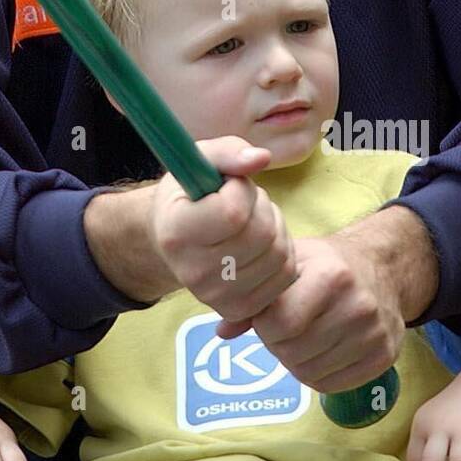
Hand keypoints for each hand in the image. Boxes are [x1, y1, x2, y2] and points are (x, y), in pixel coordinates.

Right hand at [149, 138, 297, 323]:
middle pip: (261, 234)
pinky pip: (285, 275)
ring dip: (274, 226)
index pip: (233, 213)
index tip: (228, 184)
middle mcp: (192, 272)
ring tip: (251, 219)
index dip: (241, 189)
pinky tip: (261, 242)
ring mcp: (216, 296)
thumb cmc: (189, 192)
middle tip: (244, 201)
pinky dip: (282, 251)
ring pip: (278, 253)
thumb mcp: (200, 160)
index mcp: (175, 233)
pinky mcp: (239, 308)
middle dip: (261, 206)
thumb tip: (261, 158)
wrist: (174, 237)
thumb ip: (228, 152)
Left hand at [228, 230, 404, 392]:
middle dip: (276, 344)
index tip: (266, 315)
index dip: (264, 324)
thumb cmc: (325, 264)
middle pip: (293, 351)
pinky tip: (319, 350)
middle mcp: (358, 306)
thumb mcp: (290, 262)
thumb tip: (222, 332)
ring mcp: (375, 334)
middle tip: (281, 328)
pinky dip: (317, 374)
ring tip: (301, 337)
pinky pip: (332, 385)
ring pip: (310, 373)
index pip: (281, 322)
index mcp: (332, 275)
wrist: (380, 268)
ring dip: (294, 361)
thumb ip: (255, 295)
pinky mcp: (385, 357)